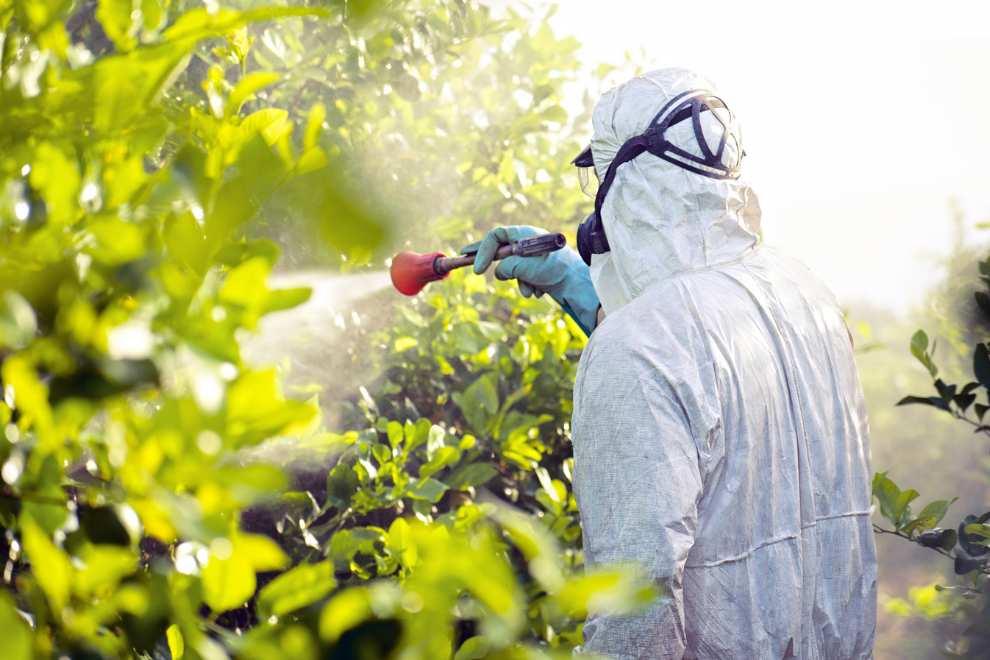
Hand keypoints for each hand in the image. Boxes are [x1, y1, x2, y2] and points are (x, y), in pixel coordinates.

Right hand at [463, 226, 600, 334]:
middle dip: (487, 259)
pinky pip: (522, 278)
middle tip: (464, 257)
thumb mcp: (526, 267)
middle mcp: (527, 243)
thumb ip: (507, 267)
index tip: (477, 268)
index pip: (496, 236)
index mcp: (525, 234)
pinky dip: (527, 286)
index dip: (483, 250)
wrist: (577, 283)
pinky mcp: (537, 270)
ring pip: (511, 269)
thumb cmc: (555, 269)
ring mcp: (532, 257)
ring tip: (531, 288)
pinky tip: (540, 290)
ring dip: (518, 282)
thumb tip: (498, 273)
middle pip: (499, 248)